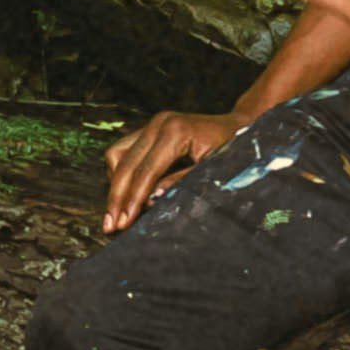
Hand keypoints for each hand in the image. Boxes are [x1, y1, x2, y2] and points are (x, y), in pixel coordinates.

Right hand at [102, 106, 240, 230]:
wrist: (239, 125)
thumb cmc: (232, 149)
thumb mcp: (211, 171)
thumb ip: (180, 184)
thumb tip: (150, 201)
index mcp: (175, 132)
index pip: (145, 171)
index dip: (132, 200)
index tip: (122, 224)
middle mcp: (159, 124)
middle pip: (125, 164)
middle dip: (117, 197)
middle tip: (110, 225)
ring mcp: (152, 124)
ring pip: (116, 155)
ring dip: (115, 184)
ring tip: (118, 211)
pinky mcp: (149, 128)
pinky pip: (122, 150)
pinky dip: (120, 172)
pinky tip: (128, 192)